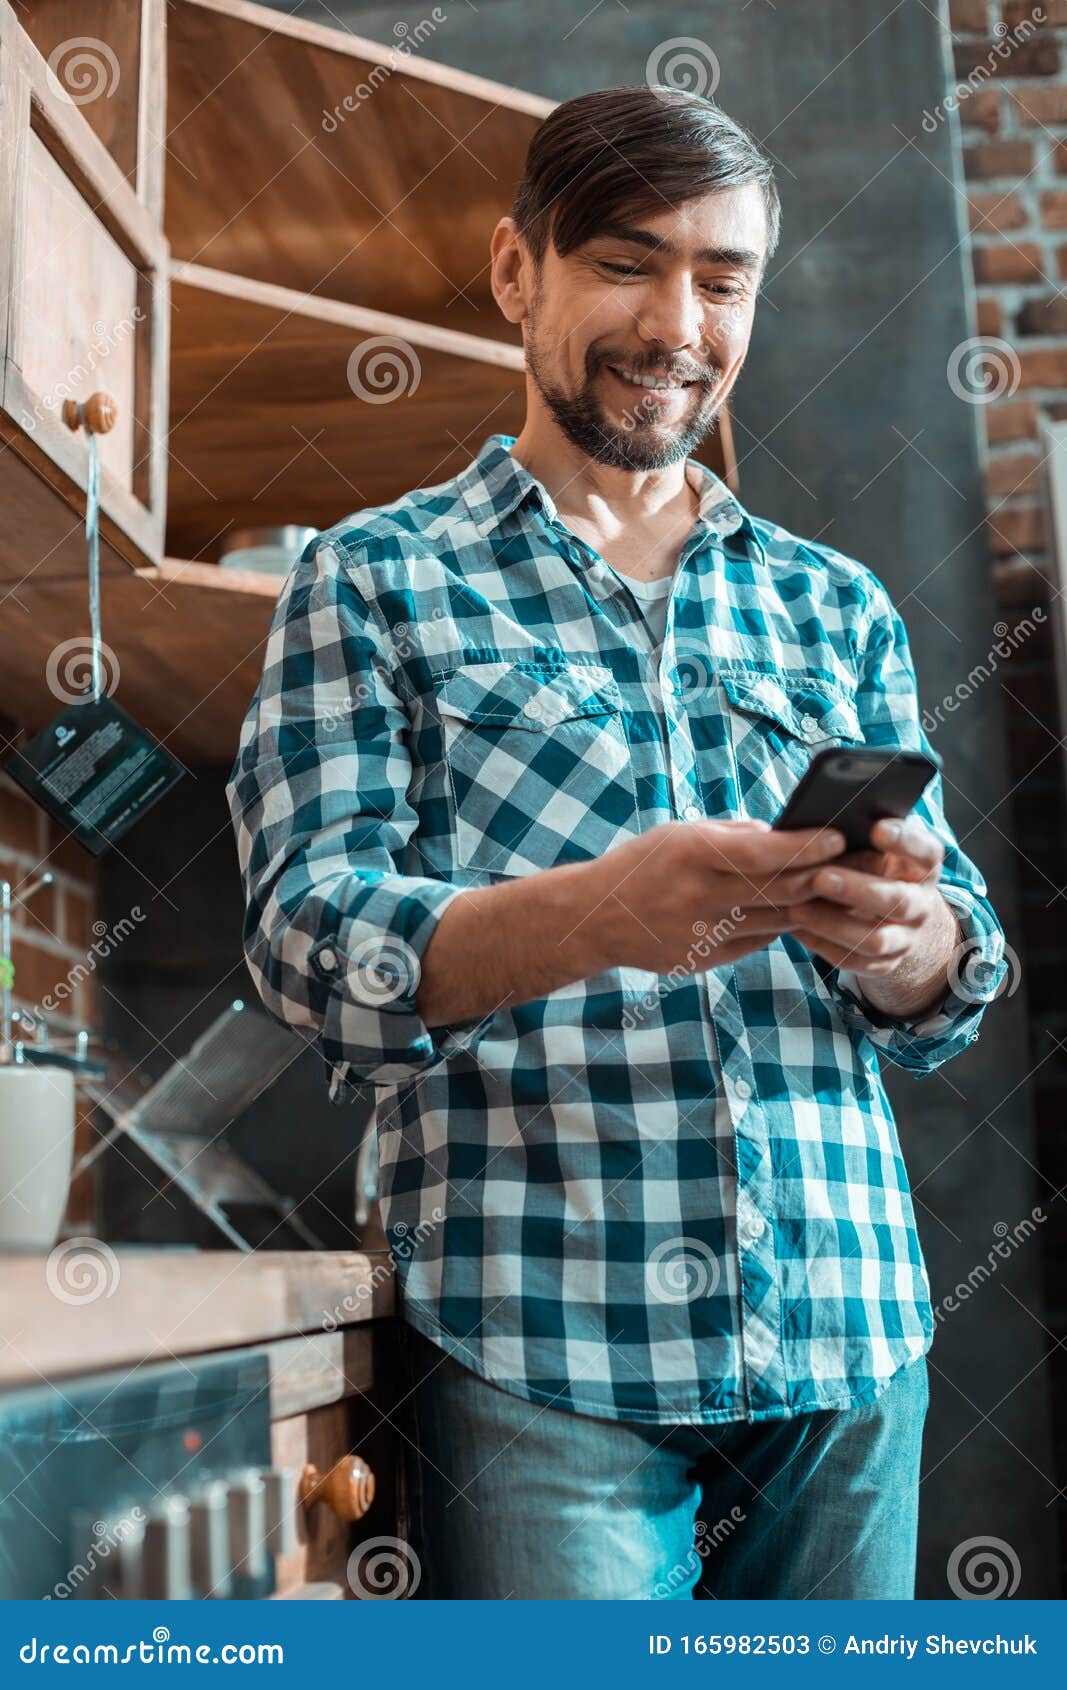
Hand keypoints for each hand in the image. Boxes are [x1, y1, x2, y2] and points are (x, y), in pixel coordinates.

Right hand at [589, 816, 845, 976]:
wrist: (597, 918)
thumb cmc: (643, 864)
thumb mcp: (680, 834)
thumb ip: (732, 836)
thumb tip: (783, 837)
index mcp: (691, 854)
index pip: (763, 852)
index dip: (805, 846)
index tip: (837, 837)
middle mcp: (698, 896)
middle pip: (777, 888)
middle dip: (822, 875)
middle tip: (857, 864)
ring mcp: (701, 933)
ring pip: (774, 918)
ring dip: (810, 904)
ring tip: (841, 890)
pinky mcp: (704, 959)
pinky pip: (757, 940)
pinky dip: (779, 923)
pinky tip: (800, 912)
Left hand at [784, 814, 960, 1016]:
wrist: (899, 919)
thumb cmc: (876, 868)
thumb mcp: (879, 848)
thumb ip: (861, 834)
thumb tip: (823, 817)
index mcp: (924, 868)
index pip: (927, 853)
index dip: (905, 841)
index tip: (876, 827)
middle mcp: (921, 905)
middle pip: (898, 901)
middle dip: (857, 889)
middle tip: (820, 877)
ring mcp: (906, 938)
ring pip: (876, 940)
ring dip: (834, 924)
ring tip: (797, 908)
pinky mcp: (884, 964)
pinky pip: (854, 961)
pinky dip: (822, 945)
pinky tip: (795, 928)